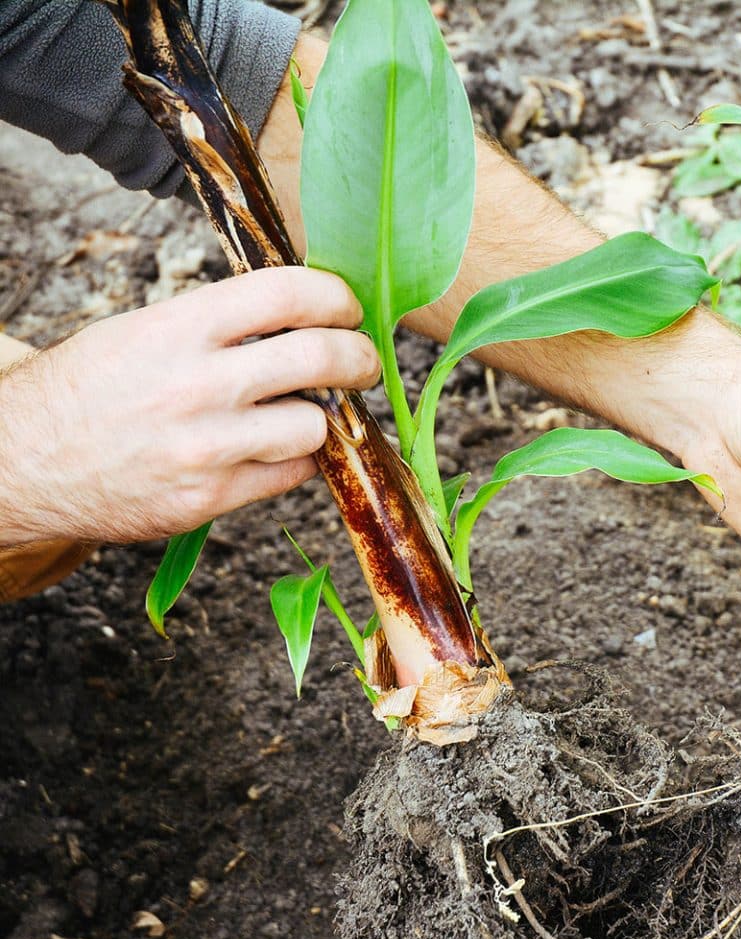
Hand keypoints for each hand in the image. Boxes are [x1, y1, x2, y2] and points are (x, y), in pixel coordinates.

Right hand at [0, 267, 378, 545]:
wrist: (19, 462)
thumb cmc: (90, 389)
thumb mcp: (142, 332)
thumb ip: (220, 323)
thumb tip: (308, 314)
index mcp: (177, 328)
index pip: (286, 293)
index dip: (336, 297)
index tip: (348, 307)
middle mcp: (195, 385)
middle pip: (320, 358)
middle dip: (359, 358)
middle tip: (363, 361)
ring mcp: (205, 447)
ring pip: (315, 426)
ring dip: (324, 418)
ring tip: (308, 410)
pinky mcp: (208, 499)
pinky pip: (290, 475)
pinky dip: (295, 461)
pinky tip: (275, 450)